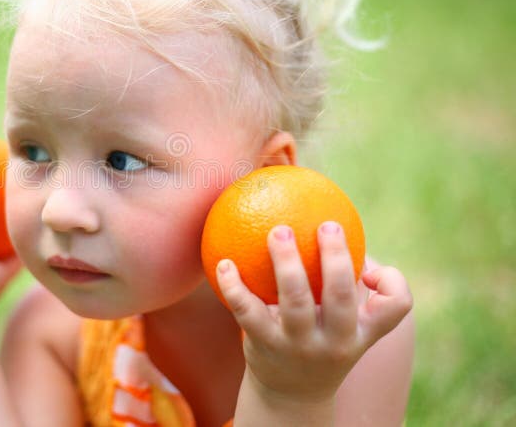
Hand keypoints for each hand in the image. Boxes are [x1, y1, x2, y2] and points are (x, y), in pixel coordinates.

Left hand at [216, 221, 412, 403]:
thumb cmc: (319, 342)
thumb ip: (341, 283)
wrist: (291, 396)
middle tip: (326, 224)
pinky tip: (224, 262)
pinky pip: (247, 311)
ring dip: (286, 262)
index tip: (368, 263)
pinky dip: (234, 285)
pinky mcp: (265, 346)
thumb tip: (326, 222)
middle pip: (341, 296)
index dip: (392, 282)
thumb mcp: (339, 324)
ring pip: (294, 301)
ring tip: (276, 230)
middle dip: (336, 258)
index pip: (396, 308)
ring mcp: (299, 346)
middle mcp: (335, 341)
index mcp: (361, 332)